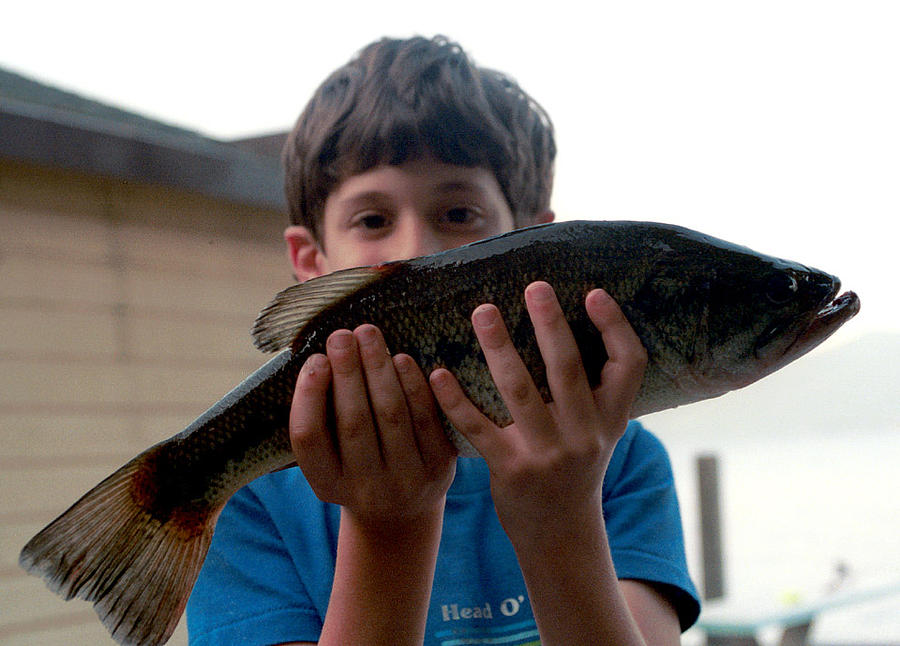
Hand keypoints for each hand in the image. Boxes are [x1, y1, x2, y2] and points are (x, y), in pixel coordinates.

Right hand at [290, 324, 456, 531]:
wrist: (403, 513)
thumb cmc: (357, 466)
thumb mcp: (332, 458)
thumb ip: (322, 417)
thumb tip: (322, 357)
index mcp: (327, 485)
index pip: (309, 439)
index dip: (309, 396)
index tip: (315, 359)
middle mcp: (365, 489)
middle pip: (353, 423)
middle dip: (347, 373)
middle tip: (341, 335)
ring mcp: (406, 481)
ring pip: (391, 416)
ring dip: (379, 370)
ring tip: (368, 334)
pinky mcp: (440, 468)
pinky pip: (427, 419)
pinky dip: (414, 386)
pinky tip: (402, 359)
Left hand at [429, 281, 646, 536]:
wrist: (560, 532)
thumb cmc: (574, 466)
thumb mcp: (598, 431)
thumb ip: (590, 390)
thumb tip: (563, 324)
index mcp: (611, 419)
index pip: (630, 365)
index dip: (615, 327)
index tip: (594, 294)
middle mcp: (585, 434)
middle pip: (568, 368)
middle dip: (551, 324)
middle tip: (534, 287)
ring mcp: (548, 454)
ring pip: (520, 390)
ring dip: (498, 347)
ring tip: (483, 312)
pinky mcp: (510, 470)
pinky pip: (478, 427)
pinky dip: (455, 399)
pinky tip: (437, 374)